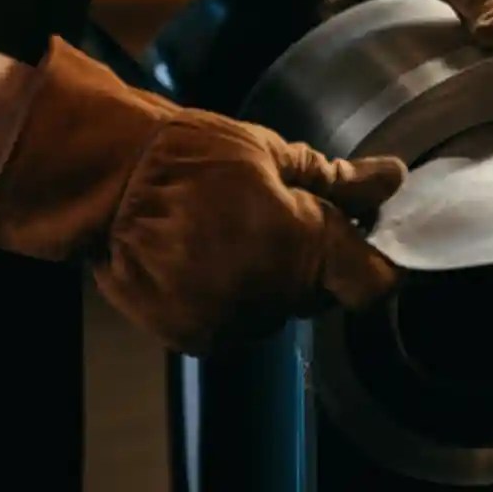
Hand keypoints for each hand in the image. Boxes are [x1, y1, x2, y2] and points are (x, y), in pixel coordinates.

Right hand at [0, 38, 405, 354]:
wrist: (101, 183)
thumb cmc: (187, 157)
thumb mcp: (272, 155)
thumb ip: (339, 181)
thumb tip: (391, 179)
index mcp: (301, 248)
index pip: (373, 284)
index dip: (378, 261)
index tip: (367, 235)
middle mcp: (270, 297)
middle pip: (325, 295)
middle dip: (318, 260)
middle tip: (287, 213)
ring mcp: (230, 322)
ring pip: (280, 309)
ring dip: (272, 278)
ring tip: (234, 230)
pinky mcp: (194, 336)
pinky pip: (237, 321)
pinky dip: (232, 295)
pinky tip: (207, 254)